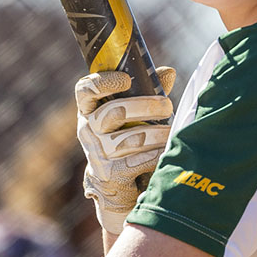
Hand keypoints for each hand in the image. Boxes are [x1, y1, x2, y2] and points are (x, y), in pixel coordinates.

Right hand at [75, 67, 175, 233]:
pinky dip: (155, 155)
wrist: (114, 185)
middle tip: (167, 106)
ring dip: (157, 133)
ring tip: (171, 132)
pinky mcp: (111, 175)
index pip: (85, 90)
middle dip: (146, 106)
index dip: (103, 82)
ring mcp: (98, 153)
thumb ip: (147, 92)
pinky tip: (166, 151)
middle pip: (115, 111)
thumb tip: (168, 72)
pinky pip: (137, 161)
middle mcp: (88, 130)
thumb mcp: (131, 114)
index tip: (126, 79)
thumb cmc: (125, 138)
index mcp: (89, 110)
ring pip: (131, 138)